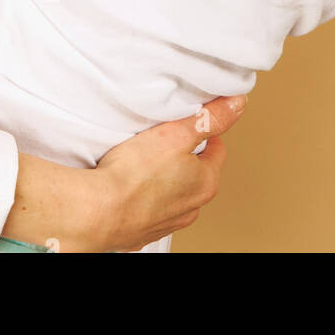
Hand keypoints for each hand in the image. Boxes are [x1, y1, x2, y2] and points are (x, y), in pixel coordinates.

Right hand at [4, 93, 245, 252]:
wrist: (97, 211)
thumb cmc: (134, 175)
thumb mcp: (177, 133)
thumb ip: (210, 118)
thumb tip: (237, 104)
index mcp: (206, 183)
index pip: (217, 149)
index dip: (204, 130)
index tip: (190, 121)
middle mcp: (191, 208)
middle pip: (195, 171)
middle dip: (183, 154)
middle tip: (163, 137)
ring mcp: (166, 222)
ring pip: (173, 191)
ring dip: (163, 176)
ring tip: (143, 159)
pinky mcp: (142, 230)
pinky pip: (149, 206)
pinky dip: (143, 194)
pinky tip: (128, 181)